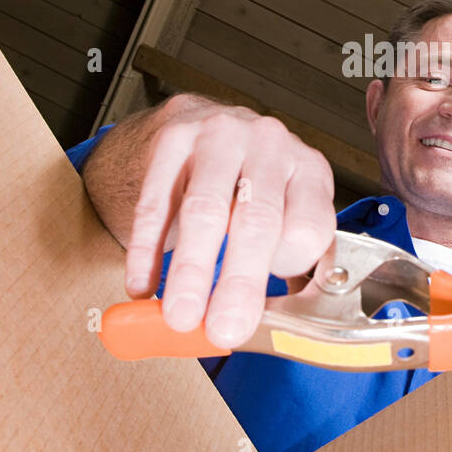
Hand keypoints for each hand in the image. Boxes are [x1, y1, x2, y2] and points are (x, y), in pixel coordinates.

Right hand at [126, 96, 335, 348]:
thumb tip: (278, 322)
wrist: (204, 122)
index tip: (267, 307)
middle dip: (239, 283)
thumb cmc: (251, 178)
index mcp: (307, 170)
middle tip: (224, 329)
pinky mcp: (173, 140)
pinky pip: (156, 203)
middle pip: (257, 220)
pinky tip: (142, 284)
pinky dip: (147, 250)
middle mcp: (269, 146)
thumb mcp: (289, 205)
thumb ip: (290, 257)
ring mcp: (219, 137)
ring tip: (180, 315)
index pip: (310, 226)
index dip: (288, 269)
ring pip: (205, 210)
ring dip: (190, 271)